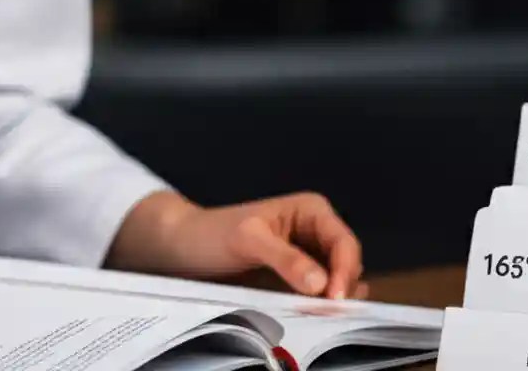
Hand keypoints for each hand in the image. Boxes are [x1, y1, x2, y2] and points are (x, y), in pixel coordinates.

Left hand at [107, 191, 366, 299]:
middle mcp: (314, 233)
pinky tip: (308, 316)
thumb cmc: (212, 234)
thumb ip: (284, 258)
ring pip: (335, 283)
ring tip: (318, 316)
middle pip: (345, 265)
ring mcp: (306, 259)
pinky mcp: (294, 281)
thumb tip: (321, 283)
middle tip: (327, 313)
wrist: (181, 249)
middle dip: (341, 288)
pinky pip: (316, 297)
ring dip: (331, 300)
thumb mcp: (247, 240)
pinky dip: (317, 307)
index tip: (334, 298)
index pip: (344, 243)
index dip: (345, 270)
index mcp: (311, 212)